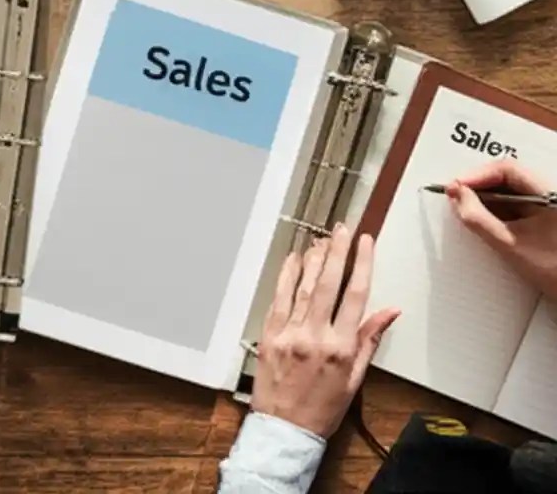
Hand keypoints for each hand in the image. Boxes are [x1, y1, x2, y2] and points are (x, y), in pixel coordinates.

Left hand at [252, 224, 400, 437]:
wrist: (285, 429)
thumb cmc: (322, 408)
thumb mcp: (355, 378)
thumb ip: (370, 340)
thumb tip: (390, 311)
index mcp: (340, 347)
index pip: (355, 295)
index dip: (361, 264)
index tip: (365, 242)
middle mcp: (314, 337)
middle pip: (328, 284)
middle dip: (337, 252)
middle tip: (343, 229)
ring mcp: (288, 334)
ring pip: (302, 287)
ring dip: (313, 259)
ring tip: (322, 238)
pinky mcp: (269, 336)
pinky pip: (278, 299)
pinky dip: (286, 277)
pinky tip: (293, 260)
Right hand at [445, 160, 556, 300]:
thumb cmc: (554, 272)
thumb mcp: (509, 244)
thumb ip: (479, 218)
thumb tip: (457, 196)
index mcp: (549, 194)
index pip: (508, 170)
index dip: (477, 175)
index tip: (456, 187)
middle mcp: (550, 195)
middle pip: (507, 178)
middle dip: (478, 185)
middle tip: (455, 196)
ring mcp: (547, 207)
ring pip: (509, 191)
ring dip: (485, 198)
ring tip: (465, 208)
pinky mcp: (542, 218)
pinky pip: (514, 206)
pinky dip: (495, 210)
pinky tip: (483, 220)